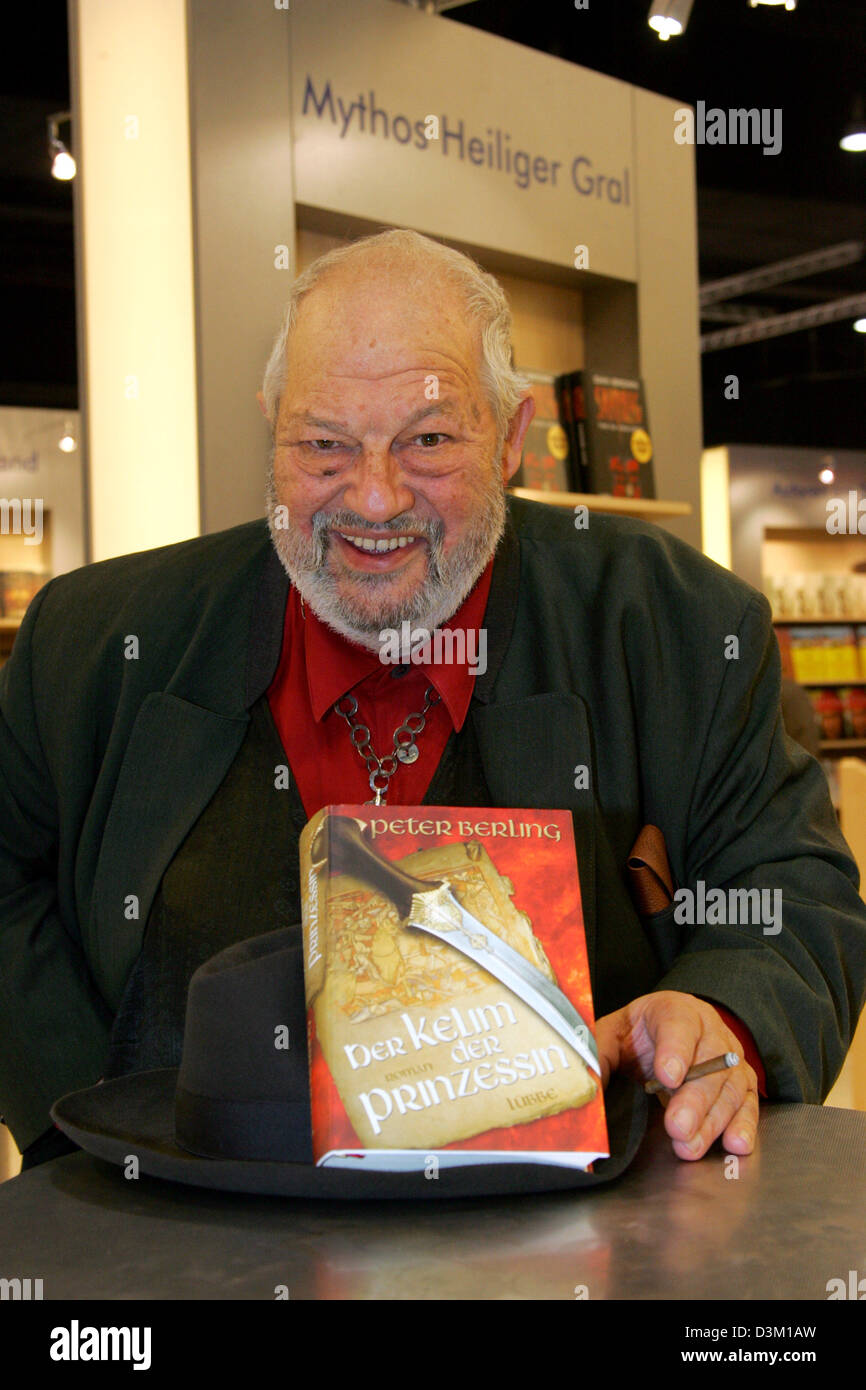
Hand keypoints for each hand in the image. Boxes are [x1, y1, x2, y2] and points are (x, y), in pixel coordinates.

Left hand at [595, 990, 758, 1160]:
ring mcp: (729, 1057)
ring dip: (711, 1121)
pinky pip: (747, 1104)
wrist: (659, 1033)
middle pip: (709, 1063)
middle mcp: (709, 1030)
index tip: (666, 1077)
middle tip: (677, 1127)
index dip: (675, 1051)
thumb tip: (583, 1085)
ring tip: (690, 1145)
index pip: (678, 1024)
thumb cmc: (634, 1036)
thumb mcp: (609, 1035)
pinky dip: (743, 1125)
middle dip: (692, 1100)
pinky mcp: (740, 1082)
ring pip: (728, 1088)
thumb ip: (598, 1055)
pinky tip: (735, 1143)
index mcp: (673, 1010)